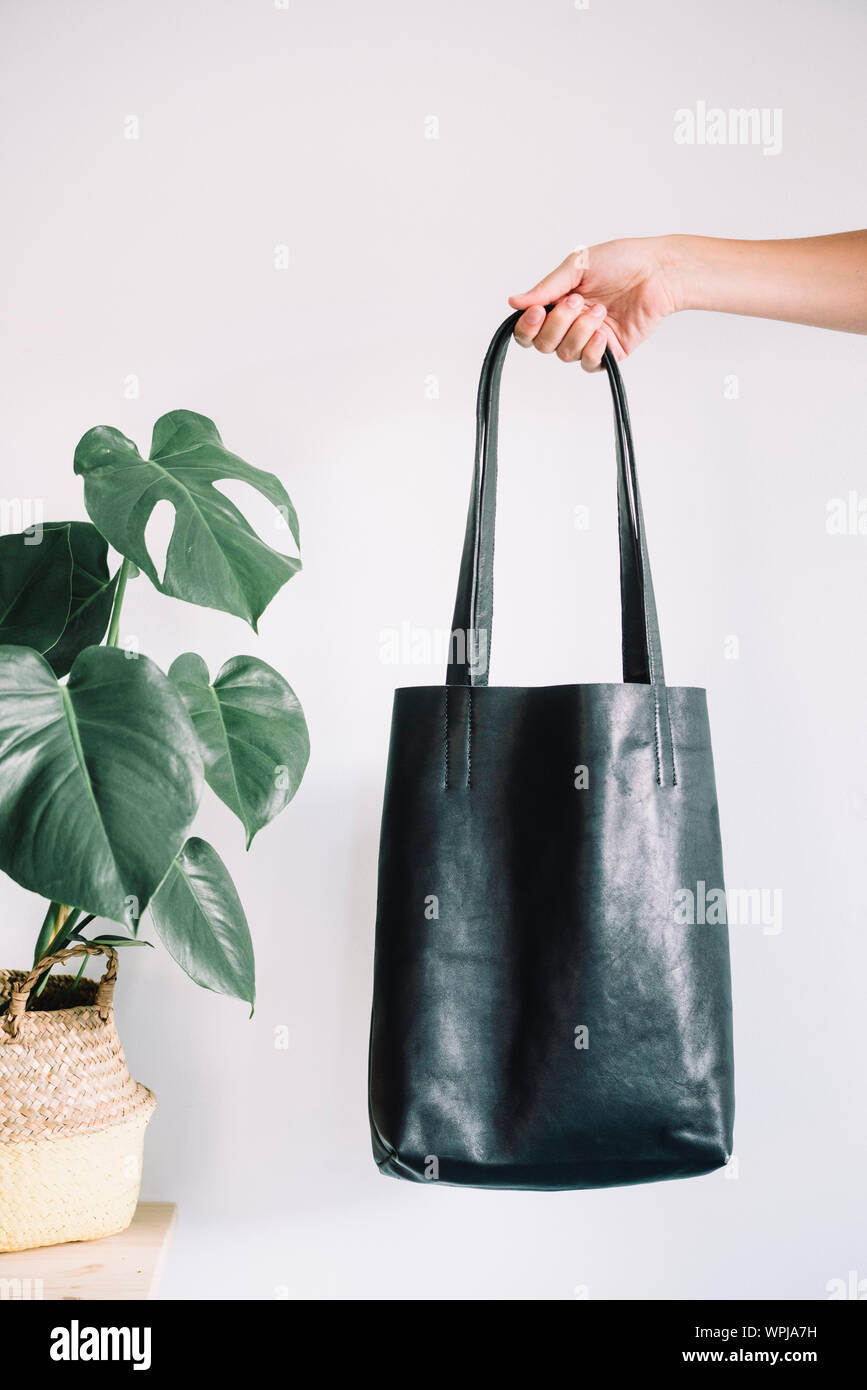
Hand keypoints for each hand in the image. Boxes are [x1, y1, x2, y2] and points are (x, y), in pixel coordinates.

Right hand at [508, 237, 679, 370]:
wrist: (658, 271)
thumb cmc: (622, 261)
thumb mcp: (577, 267)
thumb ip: (546, 288)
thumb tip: (514, 302)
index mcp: (556, 304)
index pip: (528, 329)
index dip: (526, 327)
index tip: (537, 311)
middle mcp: (569, 325)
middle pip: (543, 344)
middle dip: (558, 324)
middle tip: (578, 301)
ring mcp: (588, 340)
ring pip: (565, 354)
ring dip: (579, 331)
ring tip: (599, 310)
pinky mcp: (609, 353)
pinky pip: (589, 364)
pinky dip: (592, 349)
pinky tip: (601, 333)